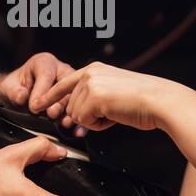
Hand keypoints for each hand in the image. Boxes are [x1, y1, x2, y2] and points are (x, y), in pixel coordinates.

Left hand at [0, 52, 75, 116]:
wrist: (20, 96)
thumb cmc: (15, 88)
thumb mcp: (9, 87)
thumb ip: (14, 91)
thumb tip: (21, 97)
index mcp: (44, 62)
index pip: (46, 74)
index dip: (41, 91)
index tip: (33, 107)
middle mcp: (61, 70)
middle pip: (65, 85)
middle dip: (59, 102)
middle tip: (51, 114)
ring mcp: (71, 84)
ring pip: (76, 96)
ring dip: (71, 112)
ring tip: (65, 123)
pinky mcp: (76, 98)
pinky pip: (81, 108)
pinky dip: (80, 121)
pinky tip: (77, 131)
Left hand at [36, 62, 168, 131]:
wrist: (159, 101)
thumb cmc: (142, 101)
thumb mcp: (113, 90)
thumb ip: (94, 94)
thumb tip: (77, 112)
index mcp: (94, 69)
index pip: (64, 83)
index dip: (50, 96)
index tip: (36, 105)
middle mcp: (90, 73)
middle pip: (70, 105)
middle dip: (87, 116)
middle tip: (110, 113)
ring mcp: (90, 84)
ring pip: (76, 115)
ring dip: (93, 121)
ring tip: (115, 113)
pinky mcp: (94, 98)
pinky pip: (84, 121)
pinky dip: (98, 126)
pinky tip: (114, 116)